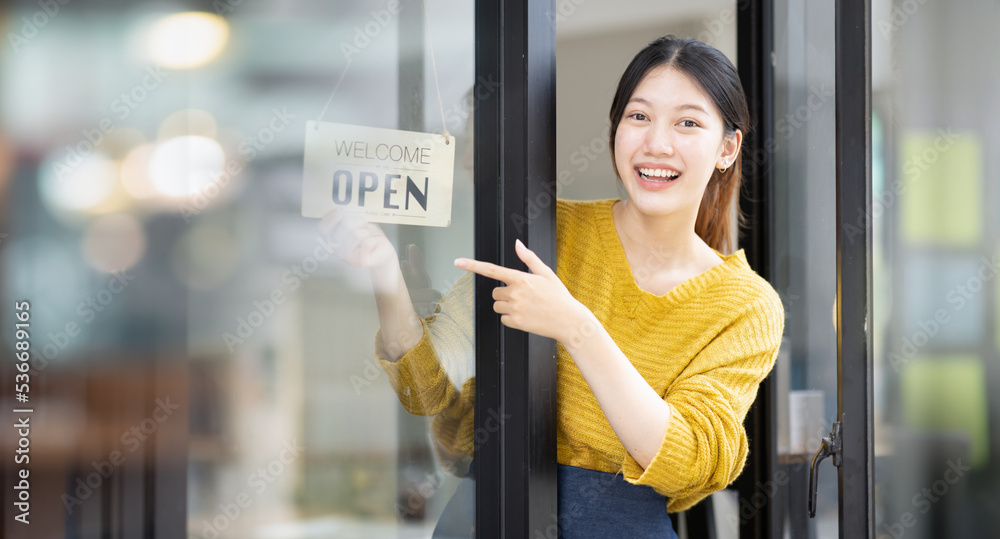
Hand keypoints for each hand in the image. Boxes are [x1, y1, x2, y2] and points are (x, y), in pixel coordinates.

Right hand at [317, 209, 399, 292]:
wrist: (382, 250)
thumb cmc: (367, 234)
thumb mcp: (355, 221)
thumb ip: (346, 216)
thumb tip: (342, 209)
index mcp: (330, 238)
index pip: (322, 227)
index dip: (333, 216)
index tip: (343, 210)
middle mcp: (335, 249)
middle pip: (344, 225)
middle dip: (358, 220)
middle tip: (363, 224)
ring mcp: (346, 257)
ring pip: (356, 234)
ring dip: (366, 230)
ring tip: (367, 235)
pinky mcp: (360, 262)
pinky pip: (367, 243)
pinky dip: (374, 240)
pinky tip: (373, 244)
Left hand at [455, 239, 590, 341]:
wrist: (568, 320)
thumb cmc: (558, 296)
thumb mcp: (546, 273)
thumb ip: (529, 258)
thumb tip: (517, 244)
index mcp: (521, 279)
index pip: (491, 270)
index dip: (472, 265)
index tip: (458, 262)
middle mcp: (515, 293)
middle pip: (495, 292)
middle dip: (504, 294)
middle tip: (523, 297)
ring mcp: (514, 309)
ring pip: (497, 306)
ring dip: (506, 306)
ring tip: (526, 307)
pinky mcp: (515, 323)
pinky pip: (503, 319)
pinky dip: (511, 318)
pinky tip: (526, 316)